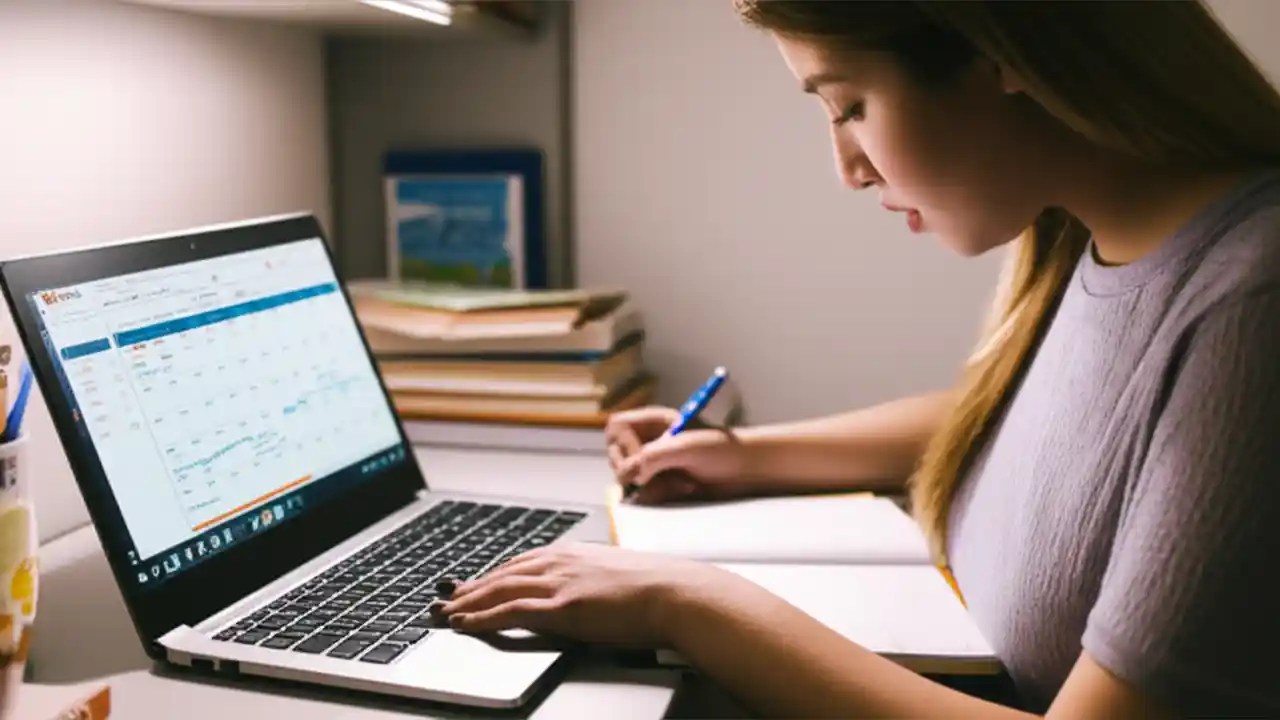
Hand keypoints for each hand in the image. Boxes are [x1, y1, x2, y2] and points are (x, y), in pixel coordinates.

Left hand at [435, 542, 722, 646]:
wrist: (676, 593)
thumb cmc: (657, 588)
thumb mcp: (616, 574)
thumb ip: (592, 579)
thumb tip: (586, 592)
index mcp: (574, 553)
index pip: (522, 562)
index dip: (493, 574)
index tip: (474, 582)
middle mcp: (560, 562)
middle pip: (503, 573)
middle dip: (471, 587)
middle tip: (446, 597)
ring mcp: (559, 583)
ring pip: (499, 589)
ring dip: (467, 602)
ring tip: (445, 613)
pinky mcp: (561, 607)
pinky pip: (510, 611)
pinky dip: (482, 618)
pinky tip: (465, 624)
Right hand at [604, 406, 758, 504]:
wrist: (749, 471)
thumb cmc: (723, 449)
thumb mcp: (687, 447)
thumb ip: (653, 457)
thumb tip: (628, 475)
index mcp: (654, 422)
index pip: (616, 428)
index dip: (622, 444)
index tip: (641, 457)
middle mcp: (650, 442)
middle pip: (616, 455)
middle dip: (634, 470)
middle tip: (657, 474)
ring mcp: (655, 465)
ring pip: (628, 479)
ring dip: (651, 485)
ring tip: (681, 483)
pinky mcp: (662, 485)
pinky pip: (643, 495)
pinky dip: (658, 496)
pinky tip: (683, 490)